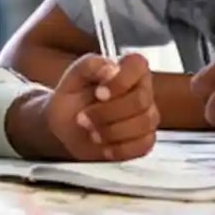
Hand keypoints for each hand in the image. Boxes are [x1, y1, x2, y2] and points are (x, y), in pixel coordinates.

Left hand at [10, 53, 159, 160]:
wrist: (66, 127)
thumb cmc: (73, 98)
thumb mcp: (73, 77)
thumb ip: (90, 66)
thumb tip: (110, 68)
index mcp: (130, 69)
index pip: (138, 66)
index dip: (120, 81)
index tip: (99, 93)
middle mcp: (144, 90)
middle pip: (140, 100)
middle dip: (107, 113)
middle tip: (83, 118)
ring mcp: (148, 116)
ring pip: (143, 124)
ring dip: (111, 132)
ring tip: (91, 132)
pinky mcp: (145, 139)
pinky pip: (143, 145)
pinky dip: (119, 149)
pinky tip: (104, 145)